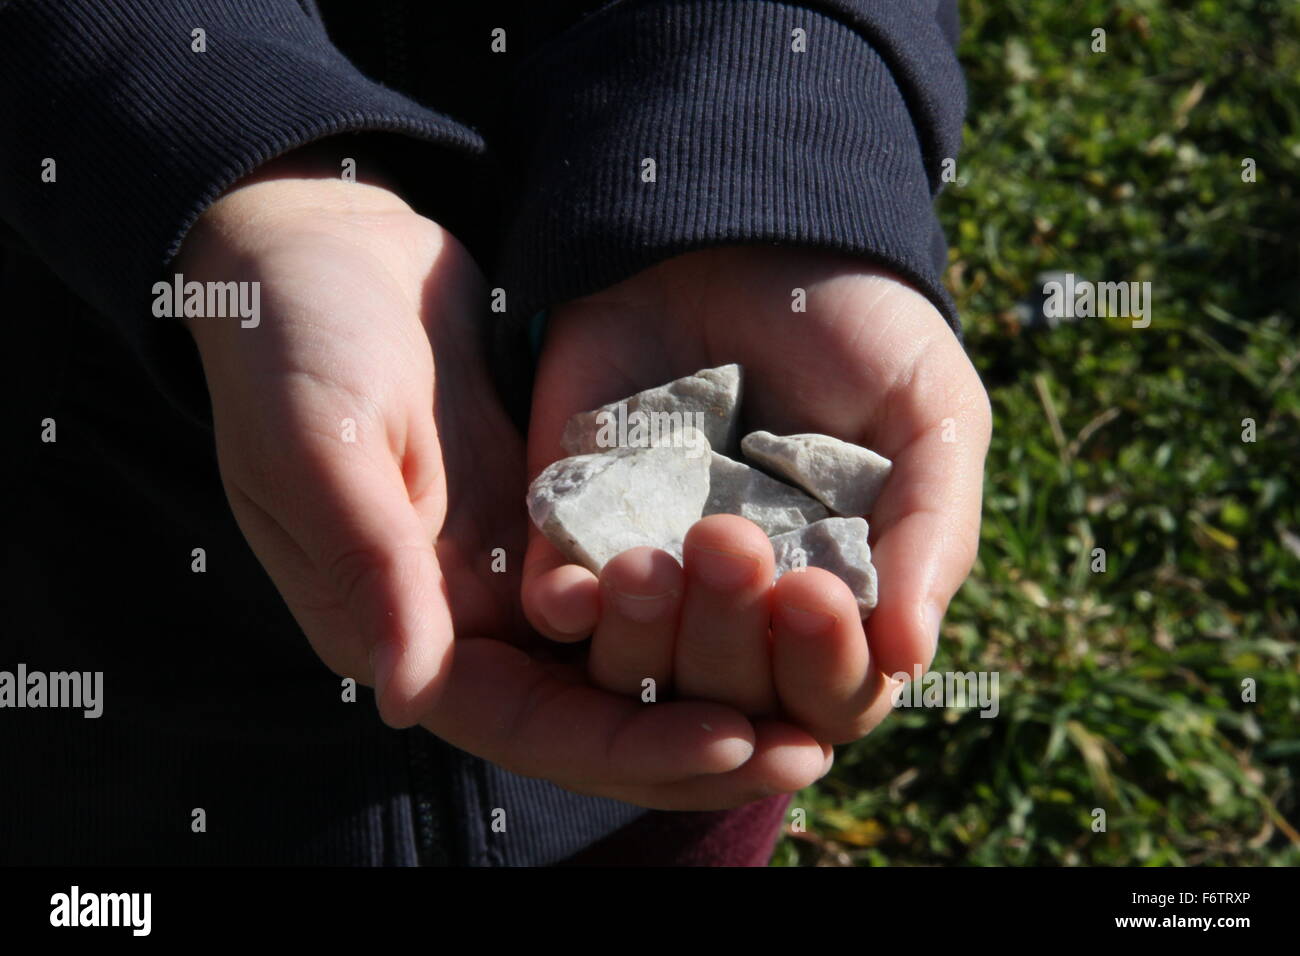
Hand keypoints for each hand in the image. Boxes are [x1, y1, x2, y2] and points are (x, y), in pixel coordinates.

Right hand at [180, 164, 827, 808]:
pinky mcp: (555, 516)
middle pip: (599, 716)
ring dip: (724, 677)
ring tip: (830, 683)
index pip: (531, 724)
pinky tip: (791, 596)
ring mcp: (513, 572)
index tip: (736, 740)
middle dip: (701, 736)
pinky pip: (644, 580)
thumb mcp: (321, 440)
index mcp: (401, 630)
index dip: (632, 745)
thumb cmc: (295, 339)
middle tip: (816, 742)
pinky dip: (707, 601)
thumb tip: (410, 697)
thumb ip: (366, 562)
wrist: (325, 253)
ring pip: (633, 659)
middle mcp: (466, 622)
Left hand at [523, 245, 990, 743]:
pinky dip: (566, 605)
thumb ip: (935, 528)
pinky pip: (558, 598)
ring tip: (655, 562)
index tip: (817, 595)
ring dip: (647, 638)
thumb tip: (911, 654)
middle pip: (733, 693)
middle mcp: (744, 606)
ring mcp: (658, 570)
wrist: (742, 228)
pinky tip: (576, 588)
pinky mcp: (576, 524)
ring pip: (641, 668)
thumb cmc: (855, 325)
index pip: (833, 690)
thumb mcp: (930, 412)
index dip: (828, 670)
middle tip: (735, 543)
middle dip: (734, 640)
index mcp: (837, 595)